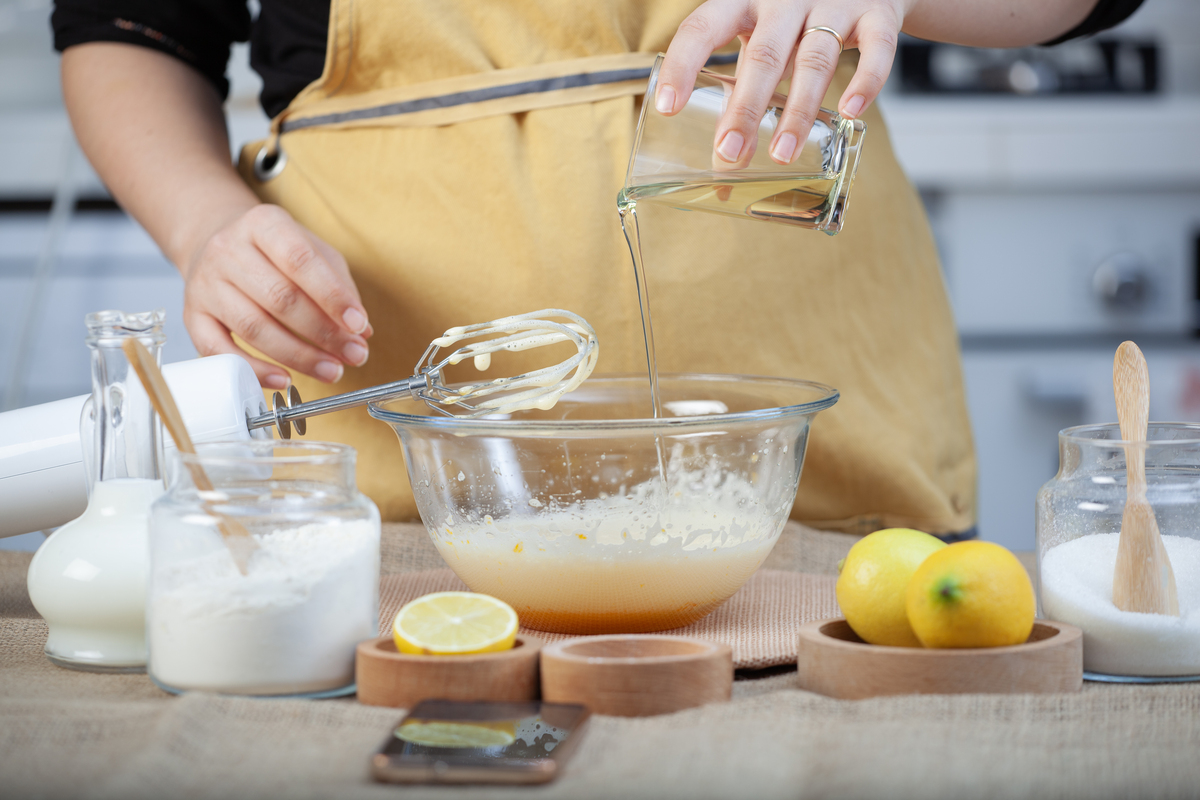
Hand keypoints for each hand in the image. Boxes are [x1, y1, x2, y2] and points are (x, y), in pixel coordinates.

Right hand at [182, 204, 372, 389]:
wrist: (214, 240)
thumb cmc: (274, 251)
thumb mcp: (313, 250)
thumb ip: (340, 286)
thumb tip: (361, 331)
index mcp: (263, 224)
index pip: (300, 260)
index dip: (332, 297)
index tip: (357, 325)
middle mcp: (228, 249)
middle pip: (279, 299)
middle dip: (323, 334)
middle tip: (353, 356)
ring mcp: (205, 283)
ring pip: (253, 328)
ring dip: (298, 356)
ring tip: (331, 370)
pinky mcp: (192, 314)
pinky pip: (219, 350)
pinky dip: (254, 370)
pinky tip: (284, 380)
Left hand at [657, 0, 908, 164]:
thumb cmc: (796, 18)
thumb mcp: (760, 37)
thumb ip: (740, 88)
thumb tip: (722, 164)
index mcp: (743, 0)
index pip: (703, 28)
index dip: (683, 65)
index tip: (667, 106)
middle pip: (762, 55)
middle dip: (744, 108)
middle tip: (730, 154)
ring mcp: (834, 3)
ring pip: (814, 60)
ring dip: (797, 112)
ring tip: (781, 155)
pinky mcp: (878, 14)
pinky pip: (876, 49)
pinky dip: (865, 80)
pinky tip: (851, 111)